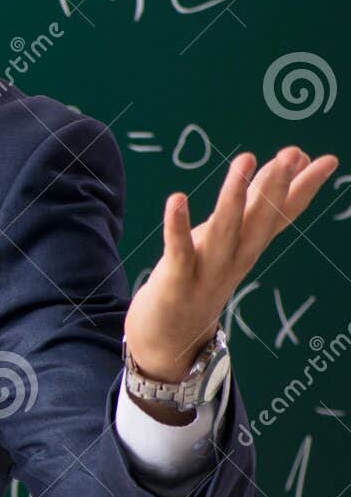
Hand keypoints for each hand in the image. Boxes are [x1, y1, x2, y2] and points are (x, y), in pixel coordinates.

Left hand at [124, 145, 339, 385]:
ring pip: (226, 232)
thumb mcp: (225, 246)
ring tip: (245, 159)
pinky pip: (179, 252)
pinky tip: (176, 199)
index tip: (328, 160)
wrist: (168, 344)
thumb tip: (268, 177)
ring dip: (235, 196)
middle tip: (292, 153)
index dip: (304, 189)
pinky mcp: (176, 283)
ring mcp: (207, 273)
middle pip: (260, 222)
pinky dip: (178, 227)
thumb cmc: (196, 283)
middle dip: (276, 187)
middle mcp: (235, 261)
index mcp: (248, 250)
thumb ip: (244, 213)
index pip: (281, 216)